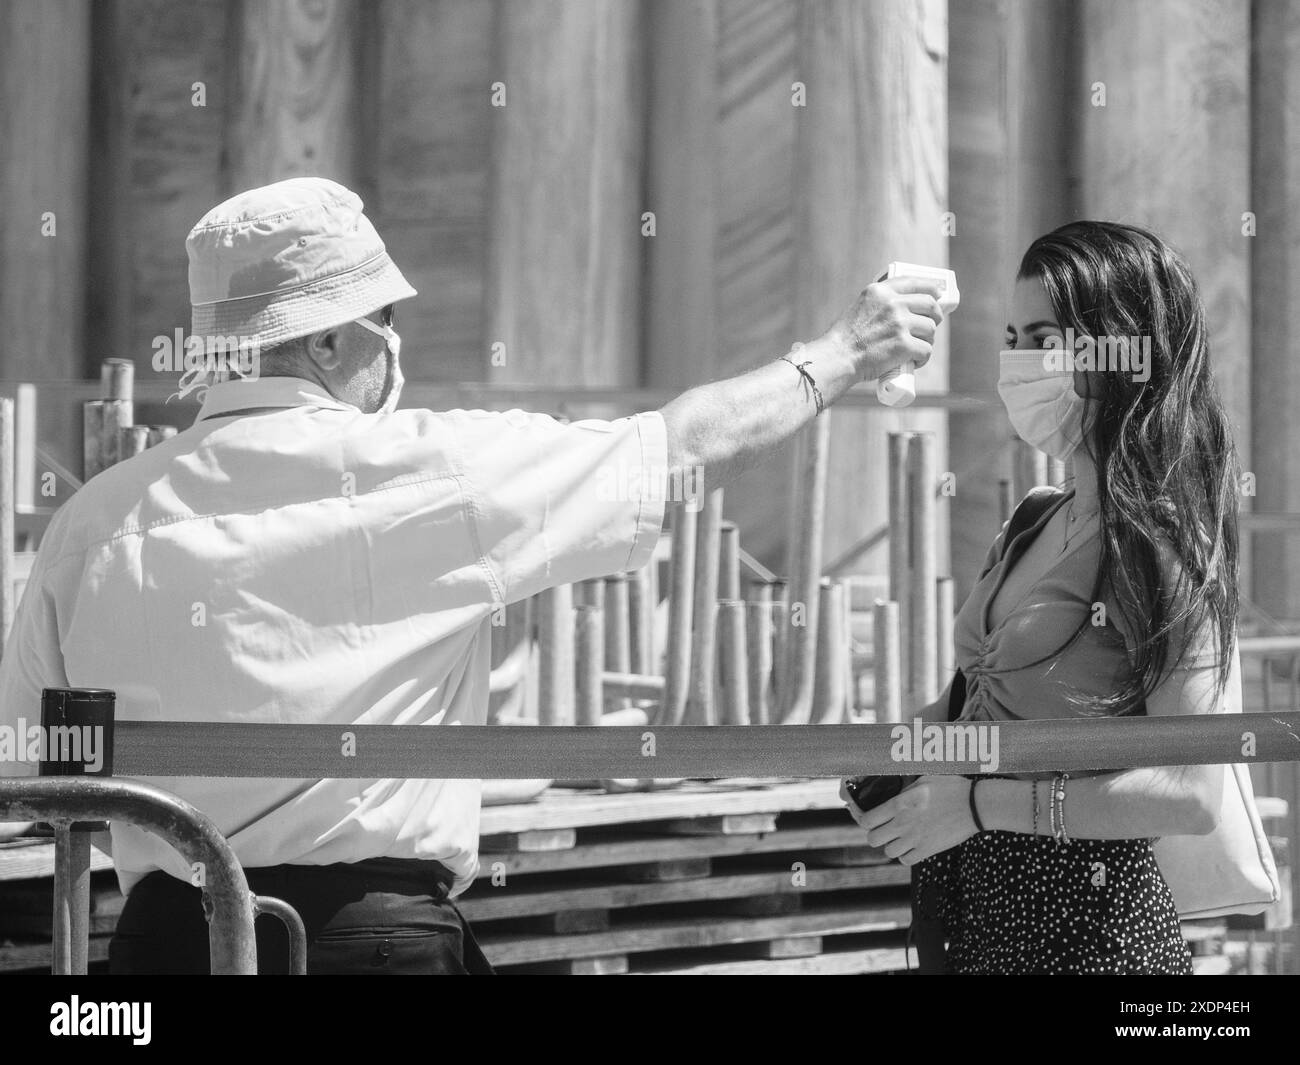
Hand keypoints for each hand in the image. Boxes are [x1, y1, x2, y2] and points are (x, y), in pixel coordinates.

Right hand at [826, 277, 944, 380]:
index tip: (938, 294)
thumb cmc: (845, 338)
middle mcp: (892, 303)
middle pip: (929, 304)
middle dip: (935, 316)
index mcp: (881, 291)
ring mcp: (899, 324)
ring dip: (927, 340)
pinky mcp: (904, 345)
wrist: (837, 358)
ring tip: (915, 349)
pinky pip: (926, 350)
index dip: (931, 288)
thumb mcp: (860, 307)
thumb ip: (882, 303)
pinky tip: (914, 362)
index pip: (915, 282)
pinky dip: (922, 359)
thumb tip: (907, 307)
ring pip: (930, 329)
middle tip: (931, 326)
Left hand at [843, 775, 977, 864]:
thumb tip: (891, 792)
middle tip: (884, 829)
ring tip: (899, 836)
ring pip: (888, 851)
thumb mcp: (923, 779)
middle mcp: (903, 823)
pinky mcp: (928, 850)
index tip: (869, 817)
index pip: (866, 820)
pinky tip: (912, 845)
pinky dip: (905, 855)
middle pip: (872, 839)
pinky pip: (906, 860)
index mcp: (899, 803)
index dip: (863, 819)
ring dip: (891, 844)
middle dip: (875, 834)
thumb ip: (903, 788)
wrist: (975, 806)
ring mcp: (915, 838)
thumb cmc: (951, 787)